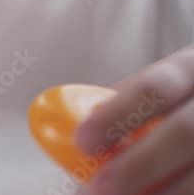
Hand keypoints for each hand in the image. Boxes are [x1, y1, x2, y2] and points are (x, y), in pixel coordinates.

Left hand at [76, 47, 193, 194]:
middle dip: (139, 164)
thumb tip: (80, 122)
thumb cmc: (190, 96)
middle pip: (184, 133)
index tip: (83, 140)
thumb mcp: (172, 80)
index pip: (156, 86)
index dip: (118, 114)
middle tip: (99, 187)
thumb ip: (132, 99)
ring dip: (159, 194)